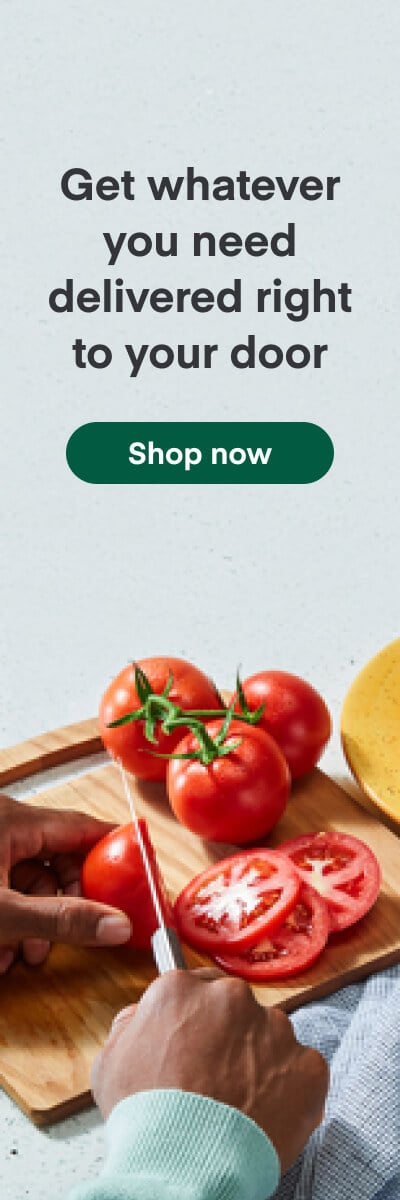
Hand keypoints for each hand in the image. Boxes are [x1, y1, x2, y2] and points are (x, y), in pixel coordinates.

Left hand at [0, 793, 131, 971]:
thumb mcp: (4, 913)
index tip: (137, 873)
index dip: (112, 849)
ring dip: (36, 921)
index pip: (81, 826)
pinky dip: (14, 918)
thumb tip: (117, 926)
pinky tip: (4, 953)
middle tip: (77, 932)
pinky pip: (8, 888)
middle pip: (59, 858)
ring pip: (31, 880)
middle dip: (66, 903)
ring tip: (28, 955)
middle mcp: (4, 825)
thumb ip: (60, 920)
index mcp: (13, 820)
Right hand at [92, 969, 328, 1173]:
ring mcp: (274, 1029)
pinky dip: (290, 1090)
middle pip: (235, 1007)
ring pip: (271, 1036)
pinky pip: (302, 1069)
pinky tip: (267, 1114)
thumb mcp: (110, 1063)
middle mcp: (231, 998)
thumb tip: (142, 1015)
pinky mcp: (307, 1065)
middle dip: (229, 1035)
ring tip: (240, 1104)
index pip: (196, 986)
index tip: (196, 1041)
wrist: (186, 1166)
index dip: (195, 1018)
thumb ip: (129, 1026)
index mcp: (182, 989)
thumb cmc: (143, 1118)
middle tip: (215, 1078)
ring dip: (260, 1060)